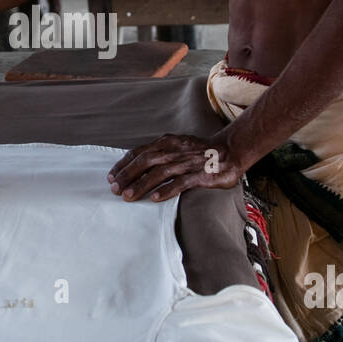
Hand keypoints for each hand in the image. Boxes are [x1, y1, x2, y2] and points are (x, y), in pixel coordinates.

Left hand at [107, 132, 245, 201]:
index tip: (111, 176)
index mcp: (167, 142)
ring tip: (128, 196)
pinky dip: (166, 190)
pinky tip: (154, 198)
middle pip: (146, 162)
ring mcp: (187, 162)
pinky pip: (180, 183)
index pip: (140, 152)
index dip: (124, 164)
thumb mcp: (177, 145)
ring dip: (141, 185)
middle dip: (128, 175)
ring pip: (159, 173)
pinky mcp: (199, 175)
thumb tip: (137, 165)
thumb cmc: (200, 151)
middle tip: (114, 188)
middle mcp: (174, 151)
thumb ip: (159, 152)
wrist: (230, 151)